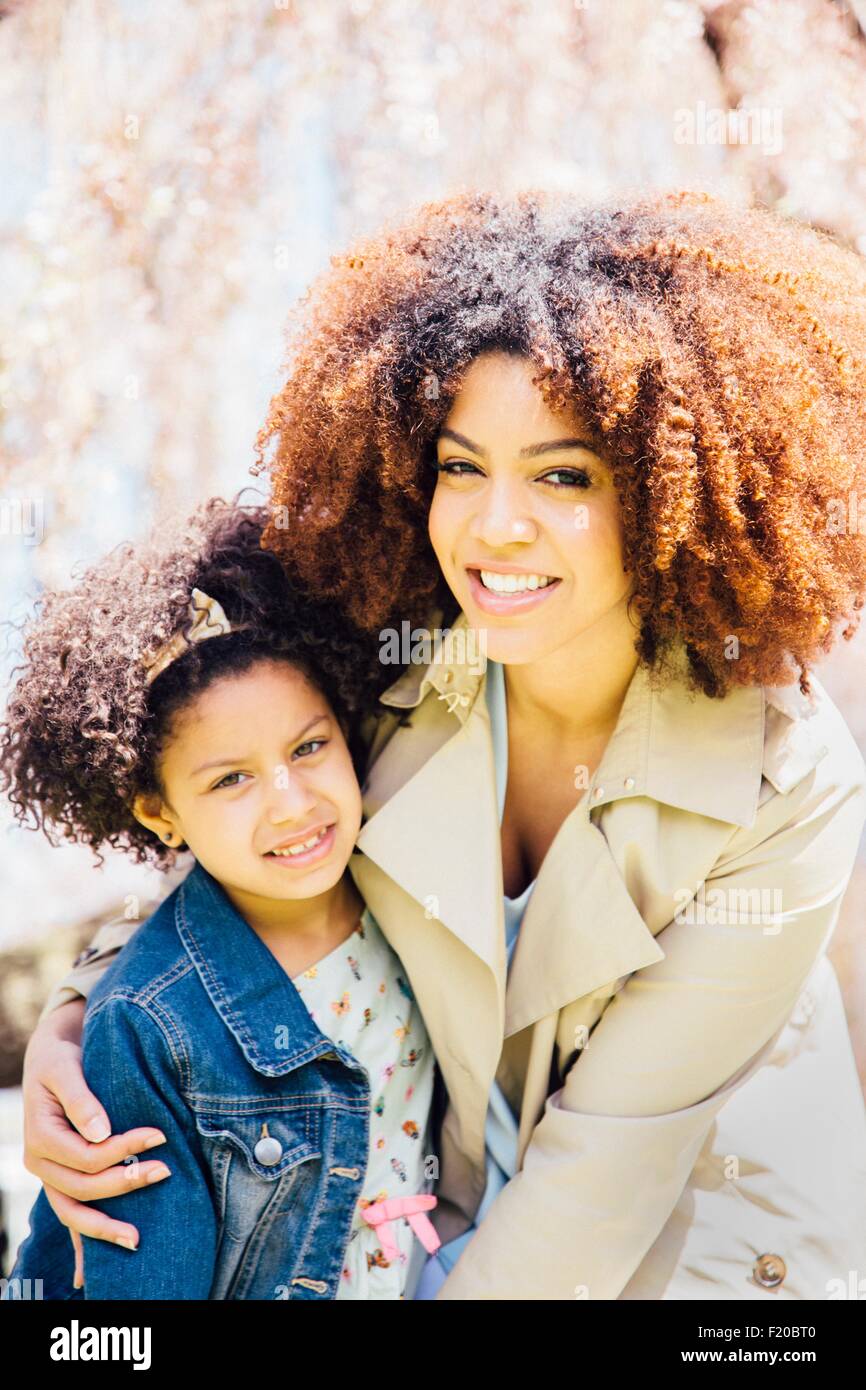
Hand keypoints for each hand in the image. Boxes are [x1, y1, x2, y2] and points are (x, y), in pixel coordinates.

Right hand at [22, 997, 170, 1287]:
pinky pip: (70, 1216)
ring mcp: (49, 1176)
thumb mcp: (66, 1067)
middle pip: (84, 1186)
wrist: (50, 1059)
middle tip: (165, 1170)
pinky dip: (81, 1244)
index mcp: (41, 1137)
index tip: (158, 1136)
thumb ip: (82, 1099)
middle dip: (125, 1183)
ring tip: (137, 1240)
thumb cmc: (62, 1059)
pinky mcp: (61, 1179)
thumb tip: (102, 1131)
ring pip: (73, 1212)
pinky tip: (87, 1277)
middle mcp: (41, 1163)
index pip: (86, 1156)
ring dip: (104, 1227)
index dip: (123, 1150)